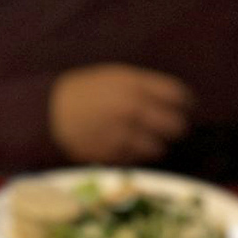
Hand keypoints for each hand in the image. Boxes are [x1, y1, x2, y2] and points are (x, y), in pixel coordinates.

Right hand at [49, 63, 191, 164]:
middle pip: (175, 125)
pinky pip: (138, 159)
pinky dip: (138, 156)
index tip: (186, 108)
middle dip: (176, 128)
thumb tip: (175, 102)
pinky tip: (129, 148)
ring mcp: (123, 135)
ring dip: (158, 146)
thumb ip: (144, 87)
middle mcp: (132, 110)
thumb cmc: (85, 93)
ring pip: (159, 148)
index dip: (186, 104)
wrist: (50, 113)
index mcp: (134, 85)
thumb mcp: (115, 77)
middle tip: (173, 129)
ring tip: (151, 142)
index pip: (177, 96)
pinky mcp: (113, 155)